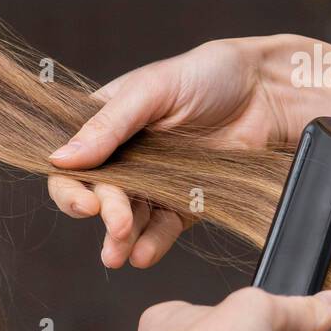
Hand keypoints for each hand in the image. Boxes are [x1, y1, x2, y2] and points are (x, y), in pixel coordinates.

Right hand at [46, 35, 330, 267]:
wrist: (270, 93)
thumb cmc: (209, 74)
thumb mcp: (152, 90)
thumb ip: (107, 126)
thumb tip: (60, 159)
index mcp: (105, 124)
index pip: (72, 164)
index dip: (71, 188)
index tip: (86, 205)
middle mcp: (125, 156)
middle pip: (99, 198)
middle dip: (105, 216)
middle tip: (116, 228)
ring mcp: (154, 181)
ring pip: (126, 219)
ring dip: (120, 239)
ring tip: (121, 255)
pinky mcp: (183, 202)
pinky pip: (160, 229)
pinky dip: (151, 244)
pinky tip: (144, 255)